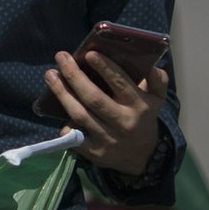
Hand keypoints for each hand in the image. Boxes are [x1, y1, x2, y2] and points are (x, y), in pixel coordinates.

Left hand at [42, 53, 165, 177]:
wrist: (143, 156)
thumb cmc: (143, 117)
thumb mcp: (157, 99)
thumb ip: (157, 80)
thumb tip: (149, 64)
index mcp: (139, 105)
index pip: (121, 83)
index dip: (105, 68)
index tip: (89, 54)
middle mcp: (123, 122)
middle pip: (94, 98)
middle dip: (75, 76)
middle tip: (61, 57)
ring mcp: (108, 139)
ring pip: (80, 115)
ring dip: (62, 94)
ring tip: (51, 75)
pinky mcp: (96, 153)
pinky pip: (75, 138)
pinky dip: (65, 124)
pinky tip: (53, 108)